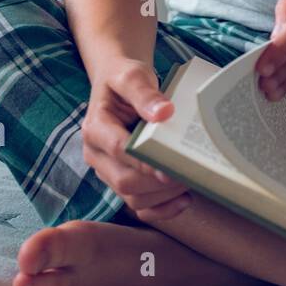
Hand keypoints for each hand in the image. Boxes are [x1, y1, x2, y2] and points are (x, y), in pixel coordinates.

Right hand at [81, 57, 192, 222]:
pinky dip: (162, 209)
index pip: (118, 150)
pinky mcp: (122, 182)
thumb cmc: (124, 79)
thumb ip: (144, 92)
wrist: (119, 84)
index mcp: (95, 128)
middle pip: (124, 181)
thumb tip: (164, 112)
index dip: (144, 162)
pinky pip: (139, 207)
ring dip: (164, 196)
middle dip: (158, 183)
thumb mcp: (132, 75)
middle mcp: (97, 155)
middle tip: (188, 173)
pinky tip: (183, 199)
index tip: (170, 168)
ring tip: (189, 180)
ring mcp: (108, 171)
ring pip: (133, 198)